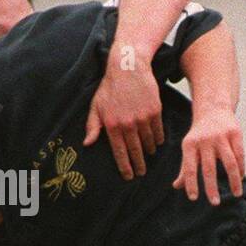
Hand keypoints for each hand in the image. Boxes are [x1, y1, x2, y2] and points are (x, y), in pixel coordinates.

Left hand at [84, 53, 163, 179]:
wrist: (128, 68)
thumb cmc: (110, 86)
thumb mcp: (96, 105)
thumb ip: (92, 126)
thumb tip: (87, 143)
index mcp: (112, 125)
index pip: (120, 152)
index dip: (125, 167)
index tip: (129, 177)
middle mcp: (128, 124)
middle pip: (136, 151)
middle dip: (139, 165)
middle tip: (141, 173)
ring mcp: (143, 118)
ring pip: (148, 142)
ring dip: (149, 151)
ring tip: (148, 156)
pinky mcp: (155, 112)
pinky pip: (158, 132)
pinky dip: (157, 139)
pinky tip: (156, 143)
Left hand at [173, 104, 244, 203]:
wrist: (213, 108)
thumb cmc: (200, 133)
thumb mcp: (189, 147)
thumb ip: (184, 167)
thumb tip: (176, 186)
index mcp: (190, 145)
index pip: (188, 167)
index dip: (190, 183)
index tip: (193, 198)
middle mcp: (204, 141)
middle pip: (208, 168)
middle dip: (211, 187)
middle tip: (214, 203)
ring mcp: (221, 137)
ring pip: (229, 163)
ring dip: (234, 181)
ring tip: (236, 194)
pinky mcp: (235, 133)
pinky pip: (240, 155)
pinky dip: (241, 169)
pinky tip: (241, 178)